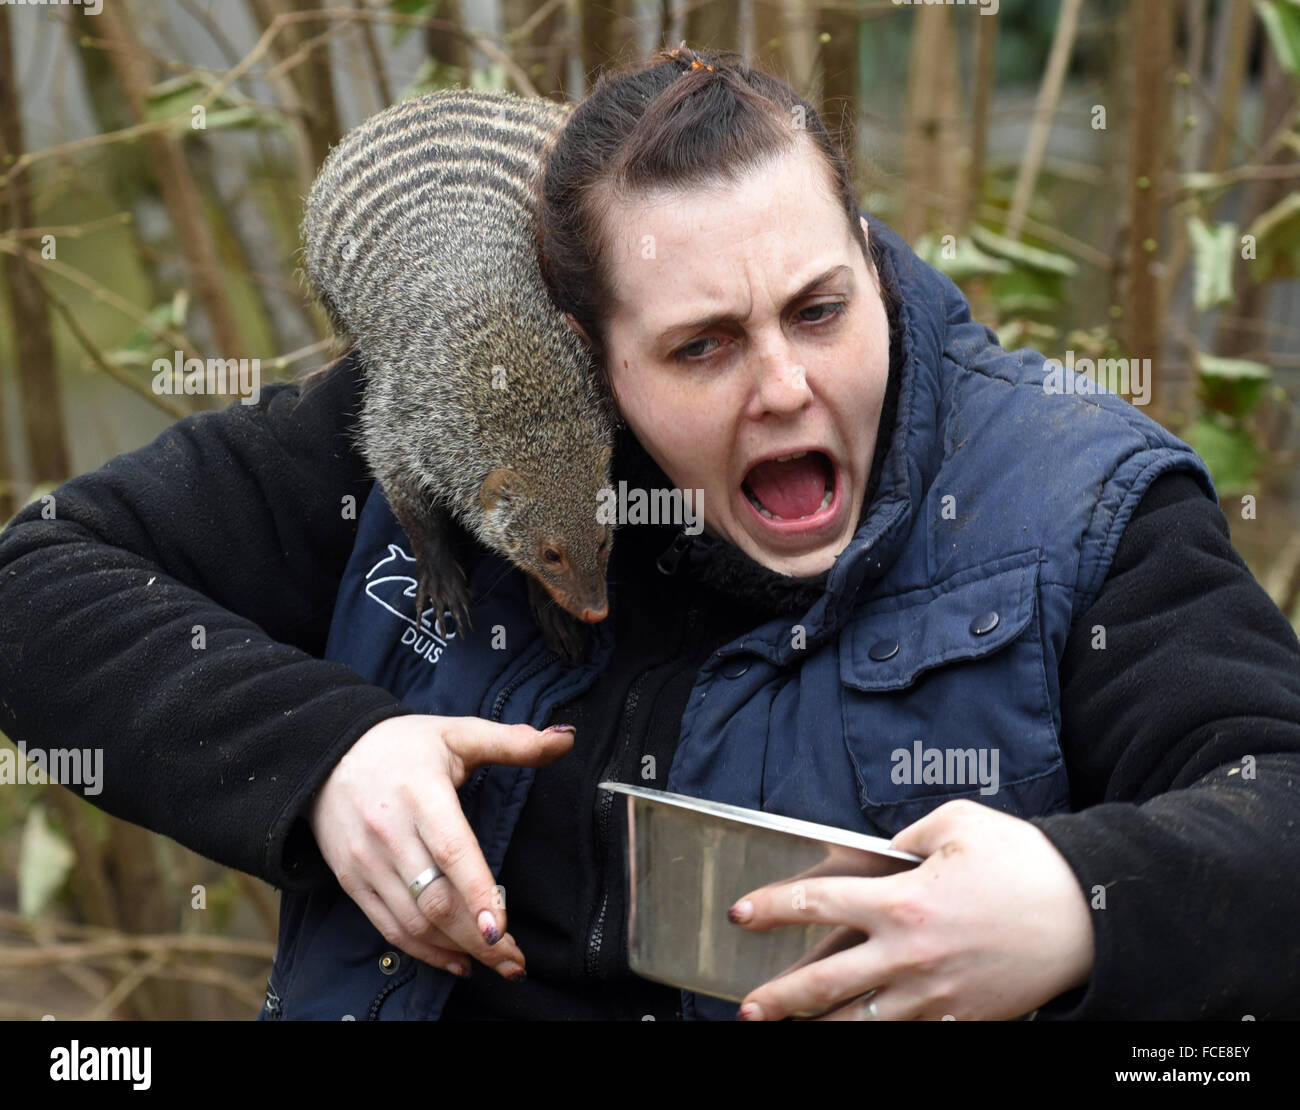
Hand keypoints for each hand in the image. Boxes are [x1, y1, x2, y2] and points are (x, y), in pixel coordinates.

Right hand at [307, 714, 574, 980]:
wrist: (326, 755)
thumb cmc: (402, 745)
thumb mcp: (458, 733)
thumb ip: (514, 741)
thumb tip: (566, 739)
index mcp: (421, 794)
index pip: (451, 850)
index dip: (477, 891)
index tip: (501, 928)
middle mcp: (390, 833)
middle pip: (436, 900)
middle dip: (480, 938)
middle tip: (517, 961)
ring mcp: (367, 863)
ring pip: (414, 922)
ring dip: (458, 951)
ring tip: (498, 964)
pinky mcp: (352, 882)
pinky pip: (389, 929)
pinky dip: (424, 952)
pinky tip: (457, 960)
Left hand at [728, 799, 1094, 1019]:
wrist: (1091, 914)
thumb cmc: (1026, 863)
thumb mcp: (959, 823)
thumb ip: (908, 835)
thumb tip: (885, 848)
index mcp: (902, 900)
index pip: (816, 903)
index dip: (771, 908)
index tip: (742, 914)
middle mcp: (910, 954)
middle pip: (826, 982)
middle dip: (780, 998)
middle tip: (748, 1008)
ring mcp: (936, 995)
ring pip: (862, 1023)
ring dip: (820, 1030)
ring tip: (789, 1034)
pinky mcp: (965, 1018)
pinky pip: (912, 1036)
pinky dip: (882, 1038)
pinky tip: (861, 1036)